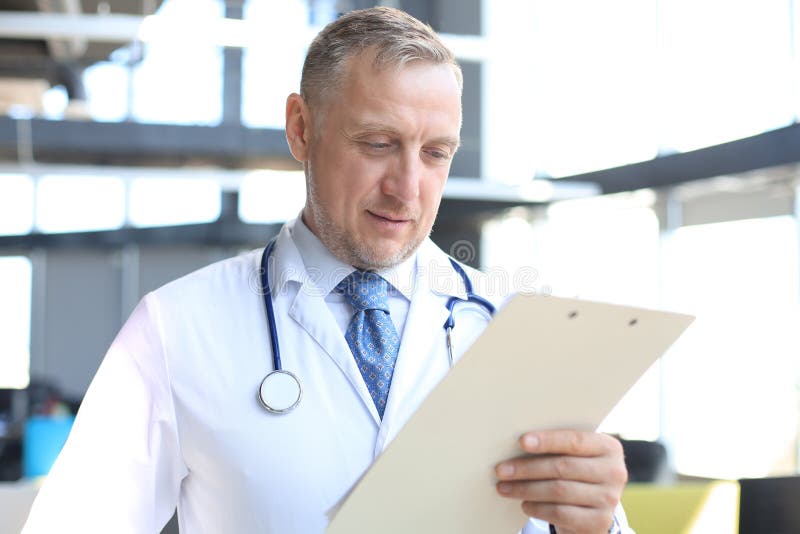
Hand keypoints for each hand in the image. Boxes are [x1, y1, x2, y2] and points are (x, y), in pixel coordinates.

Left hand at [494, 430, 626, 533]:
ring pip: (559, 491)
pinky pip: (562, 514)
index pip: (575, 441)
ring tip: (504, 488)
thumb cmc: (575, 472)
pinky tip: (525, 504)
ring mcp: (610, 499)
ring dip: (526, 489)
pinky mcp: (600, 522)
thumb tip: (518, 442)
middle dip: (527, 468)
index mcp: (609, 447)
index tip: (521, 442)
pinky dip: (538, 508)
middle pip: (563, 467)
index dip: (547, 441)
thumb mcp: (575, 456)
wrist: (593, 508)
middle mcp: (615, 472)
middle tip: (501, 470)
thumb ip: (557, 447)